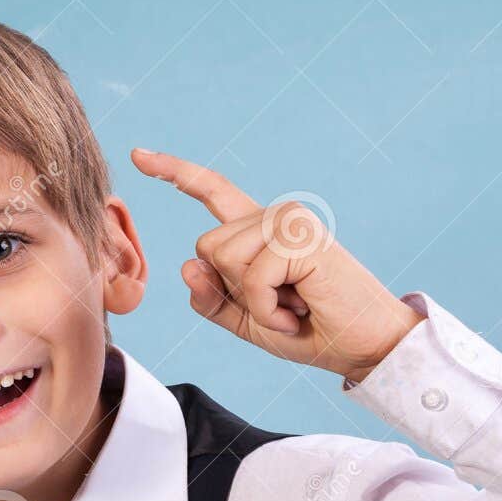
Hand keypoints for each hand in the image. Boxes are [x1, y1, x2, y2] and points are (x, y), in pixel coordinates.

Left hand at [130, 148, 420, 383]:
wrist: (363, 346)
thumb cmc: (309, 332)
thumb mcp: (245, 321)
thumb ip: (210, 298)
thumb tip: (187, 264)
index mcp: (259, 230)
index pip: (213, 192)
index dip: (176, 172)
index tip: (139, 154)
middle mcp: (275, 216)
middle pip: (206, 245)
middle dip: (231, 290)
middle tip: (280, 305)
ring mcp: (290, 221)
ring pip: (223, 259)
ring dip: (252, 303)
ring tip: (292, 307)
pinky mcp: (302, 238)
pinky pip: (251, 279)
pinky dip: (267, 308)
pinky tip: (297, 310)